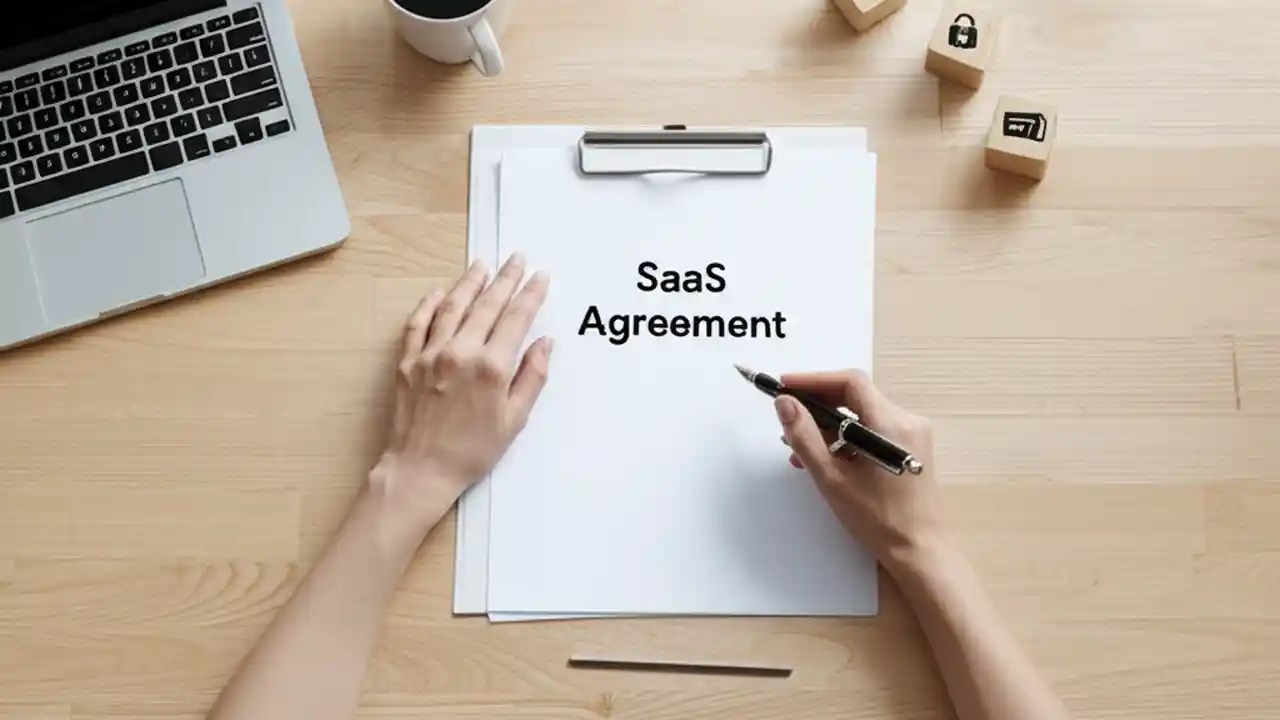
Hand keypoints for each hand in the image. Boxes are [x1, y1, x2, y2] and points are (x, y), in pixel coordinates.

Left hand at [370, 255, 552, 530]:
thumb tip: (544, 344)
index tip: (540, 277)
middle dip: (505, 279)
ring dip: (470, 283)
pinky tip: (438, 293)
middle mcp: (461, 352)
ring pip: (452, 306)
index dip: (531, 294)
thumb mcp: (514, 420)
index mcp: (492, 367)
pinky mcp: (407, 362)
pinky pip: (418, 323)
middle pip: (488, 304)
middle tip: (517, 259)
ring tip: (482, 266)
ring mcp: (430, 354)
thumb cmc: (471, 451)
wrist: (420, 470)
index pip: (517, 318)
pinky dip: (429, 304)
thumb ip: (532, 378)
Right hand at [773, 370, 947, 571]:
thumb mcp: (832, 479)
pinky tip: (826, 458)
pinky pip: (873, 430)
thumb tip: (785, 404)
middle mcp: (907, 421)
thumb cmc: (879, 520)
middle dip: (818, 404)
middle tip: (787, 416)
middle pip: (856, 396)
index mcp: (890, 424)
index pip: (849, 382)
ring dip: (830, 424)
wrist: (919, 550)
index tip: (784, 386)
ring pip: (863, 414)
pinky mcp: (911, 448)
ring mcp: (912, 434)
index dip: (813, 379)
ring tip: (801, 448)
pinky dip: (847, 437)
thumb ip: (805, 437)